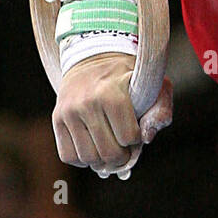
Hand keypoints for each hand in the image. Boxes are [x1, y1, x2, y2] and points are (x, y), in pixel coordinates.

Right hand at [52, 53, 172, 178]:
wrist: (93, 56)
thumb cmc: (128, 75)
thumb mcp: (153, 84)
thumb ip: (160, 110)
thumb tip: (146, 138)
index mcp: (112, 92)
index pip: (128, 137)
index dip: (136, 140)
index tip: (136, 131)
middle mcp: (87, 102)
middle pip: (107, 152)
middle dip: (121, 157)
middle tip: (124, 149)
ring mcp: (69, 111)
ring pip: (87, 158)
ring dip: (102, 161)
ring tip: (110, 149)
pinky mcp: (57, 118)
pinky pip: (68, 156)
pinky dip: (82, 160)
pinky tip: (93, 148)